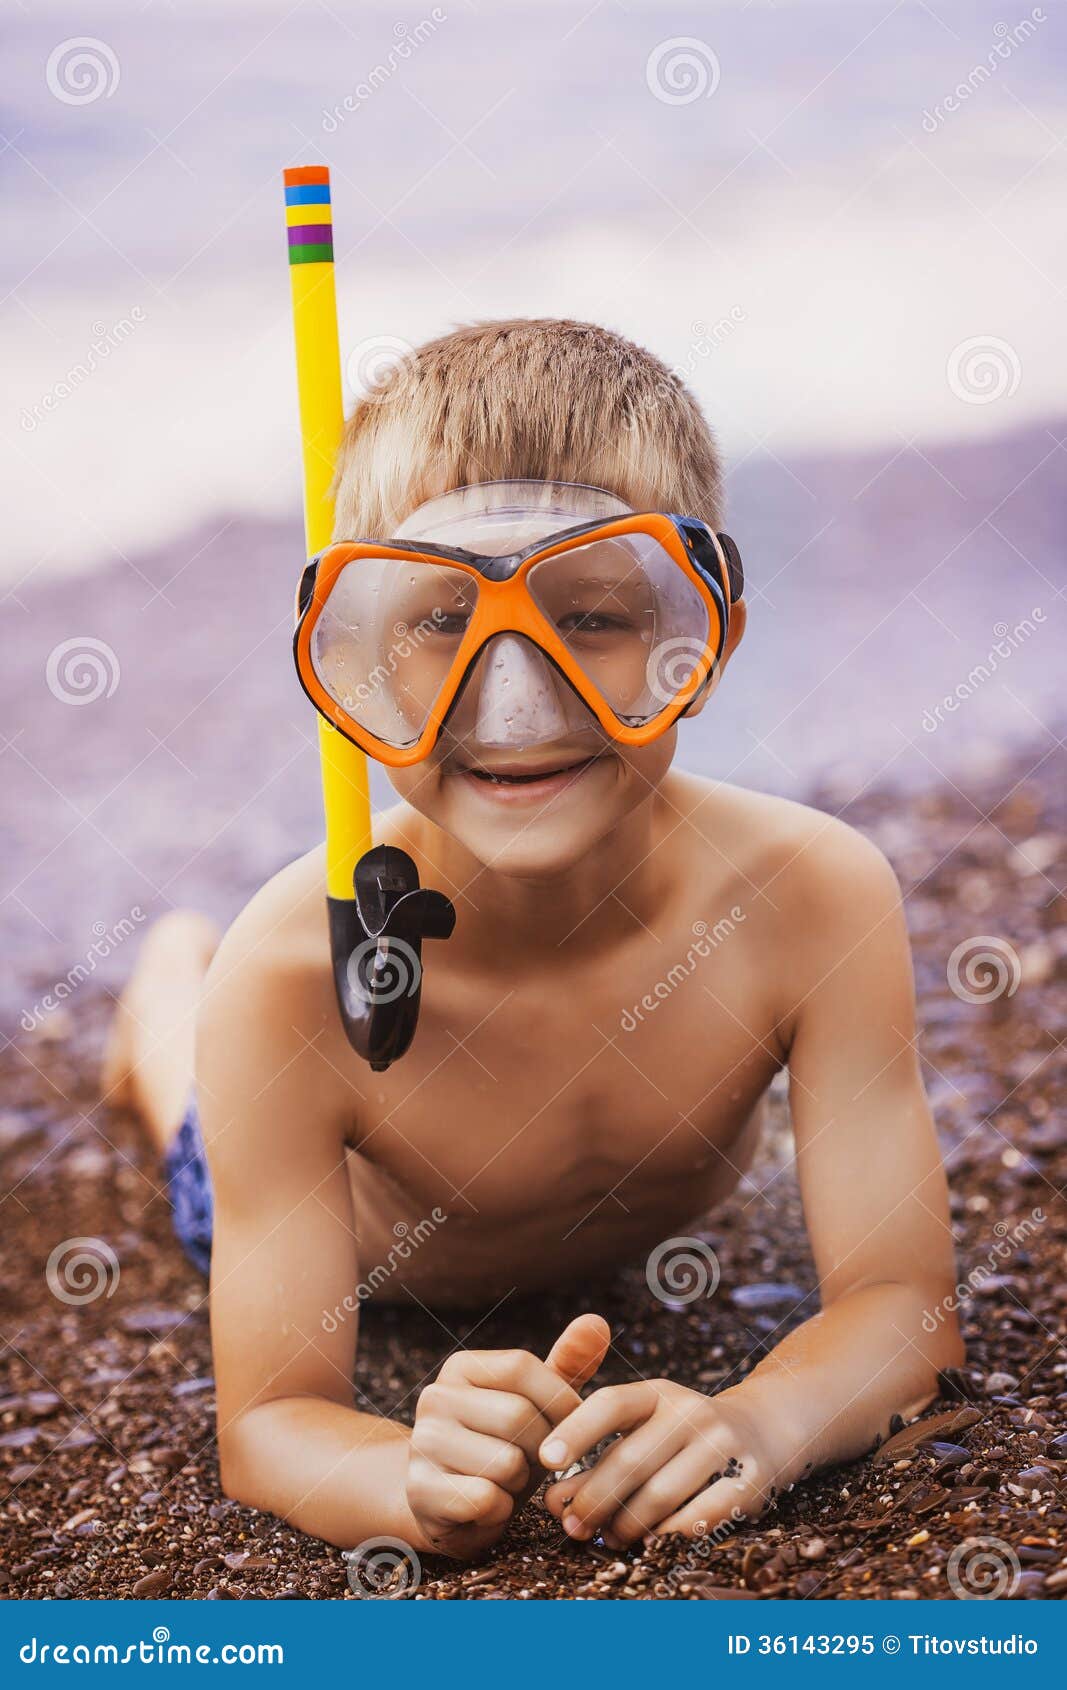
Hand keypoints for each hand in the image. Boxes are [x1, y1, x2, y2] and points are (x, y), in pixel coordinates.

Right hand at [405, 1313, 609, 1557]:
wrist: (444, 1502)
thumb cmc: (500, 1445)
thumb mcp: (534, 1403)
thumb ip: (567, 1364)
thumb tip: (598, 1321)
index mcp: (460, 1367)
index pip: (522, 1366)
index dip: (559, 1398)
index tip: (572, 1424)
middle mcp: (435, 1398)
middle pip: (518, 1416)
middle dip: (543, 1447)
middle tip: (536, 1460)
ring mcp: (423, 1444)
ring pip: (507, 1462)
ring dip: (520, 1482)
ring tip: (506, 1481)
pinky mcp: (421, 1491)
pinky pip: (487, 1500)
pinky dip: (499, 1510)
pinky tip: (486, 1505)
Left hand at [540, 1380, 775, 1546]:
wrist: (763, 1429)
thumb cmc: (681, 1436)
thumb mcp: (644, 1427)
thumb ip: (597, 1453)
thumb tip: (553, 1501)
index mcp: (658, 1392)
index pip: (610, 1404)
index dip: (575, 1431)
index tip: (545, 1460)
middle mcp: (692, 1411)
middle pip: (630, 1460)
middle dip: (593, 1499)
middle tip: (570, 1525)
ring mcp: (724, 1445)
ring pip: (660, 1496)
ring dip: (625, 1525)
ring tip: (606, 1537)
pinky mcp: (751, 1480)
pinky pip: (698, 1519)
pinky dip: (667, 1537)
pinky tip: (649, 1544)